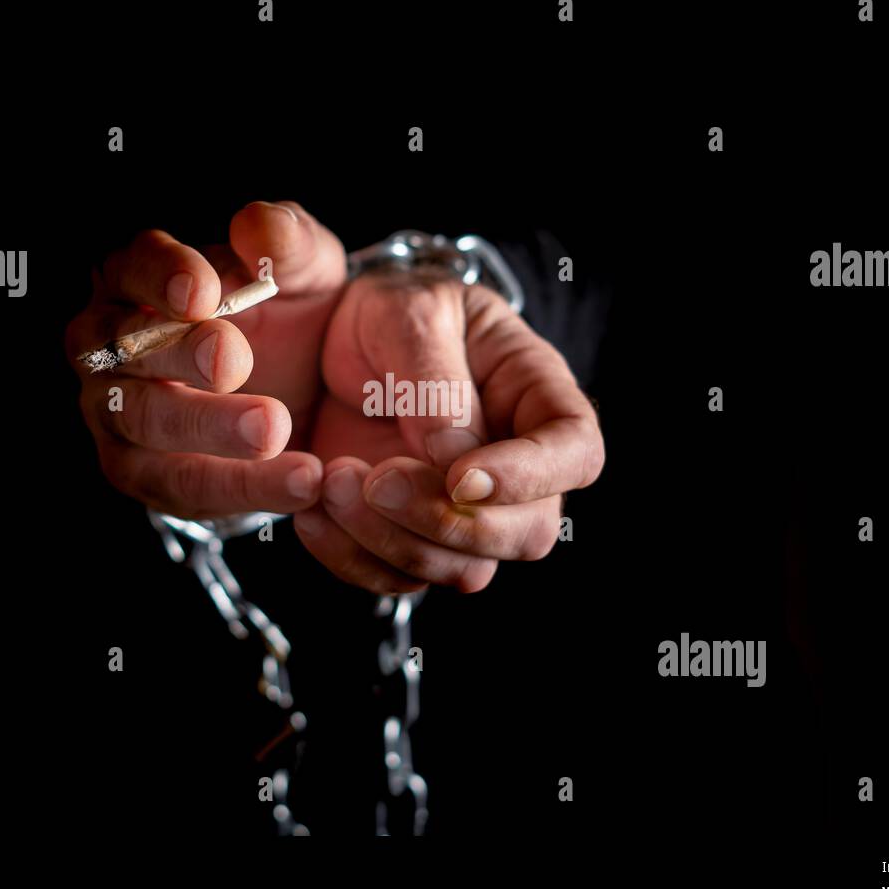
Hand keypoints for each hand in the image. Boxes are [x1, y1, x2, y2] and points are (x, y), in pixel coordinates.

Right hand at [64, 202, 345, 518]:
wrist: (303, 392)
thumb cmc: (287, 317)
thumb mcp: (304, 273)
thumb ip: (288, 243)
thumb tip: (258, 225)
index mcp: (137, 279)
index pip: (133, 267)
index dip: (162, 277)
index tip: (202, 292)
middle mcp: (109, 345)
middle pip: (126, 348)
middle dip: (180, 355)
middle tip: (233, 360)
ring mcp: (115, 412)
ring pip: (143, 422)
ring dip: (207, 428)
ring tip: (275, 429)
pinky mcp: (143, 473)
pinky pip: (177, 485)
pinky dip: (235, 486)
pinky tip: (294, 481)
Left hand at [293, 270, 605, 593]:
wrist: (329, 337)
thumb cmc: (390, 311)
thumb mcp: (409, 315)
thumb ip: (435, 383)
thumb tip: (455, 463)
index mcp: (535, 394)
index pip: (575, 451)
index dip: (530, 477)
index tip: (462, 476)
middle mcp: (515, 466)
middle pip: (528, 531)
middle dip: (450, 521)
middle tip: (377, 479)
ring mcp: (467, 510)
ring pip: (465, 569)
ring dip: (394, 543)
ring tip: (332, 483)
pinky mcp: (412, 536)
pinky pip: (399, 577)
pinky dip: (352, 559)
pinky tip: (313, 513)